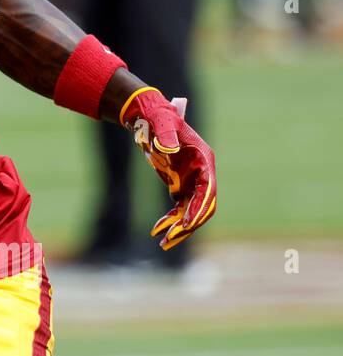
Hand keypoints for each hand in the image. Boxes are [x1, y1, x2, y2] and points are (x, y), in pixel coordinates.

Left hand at [120, 88, 216, 249]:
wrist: (148, 113)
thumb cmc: (157, 115)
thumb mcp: (162, 121)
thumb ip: (167, 134)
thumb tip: (169, 148)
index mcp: (204, 159)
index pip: (208, 190)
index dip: (199, 209)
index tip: (186, 224)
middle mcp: (203, 173)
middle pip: (202, 205)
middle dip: (189, 224)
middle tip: (170, 239)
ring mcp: (192, 180)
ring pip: (191, 211)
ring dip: (179, 227)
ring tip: (163, 242)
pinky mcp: (180, 185)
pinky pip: (180, 208)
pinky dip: (170, 219)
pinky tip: (157, 229)